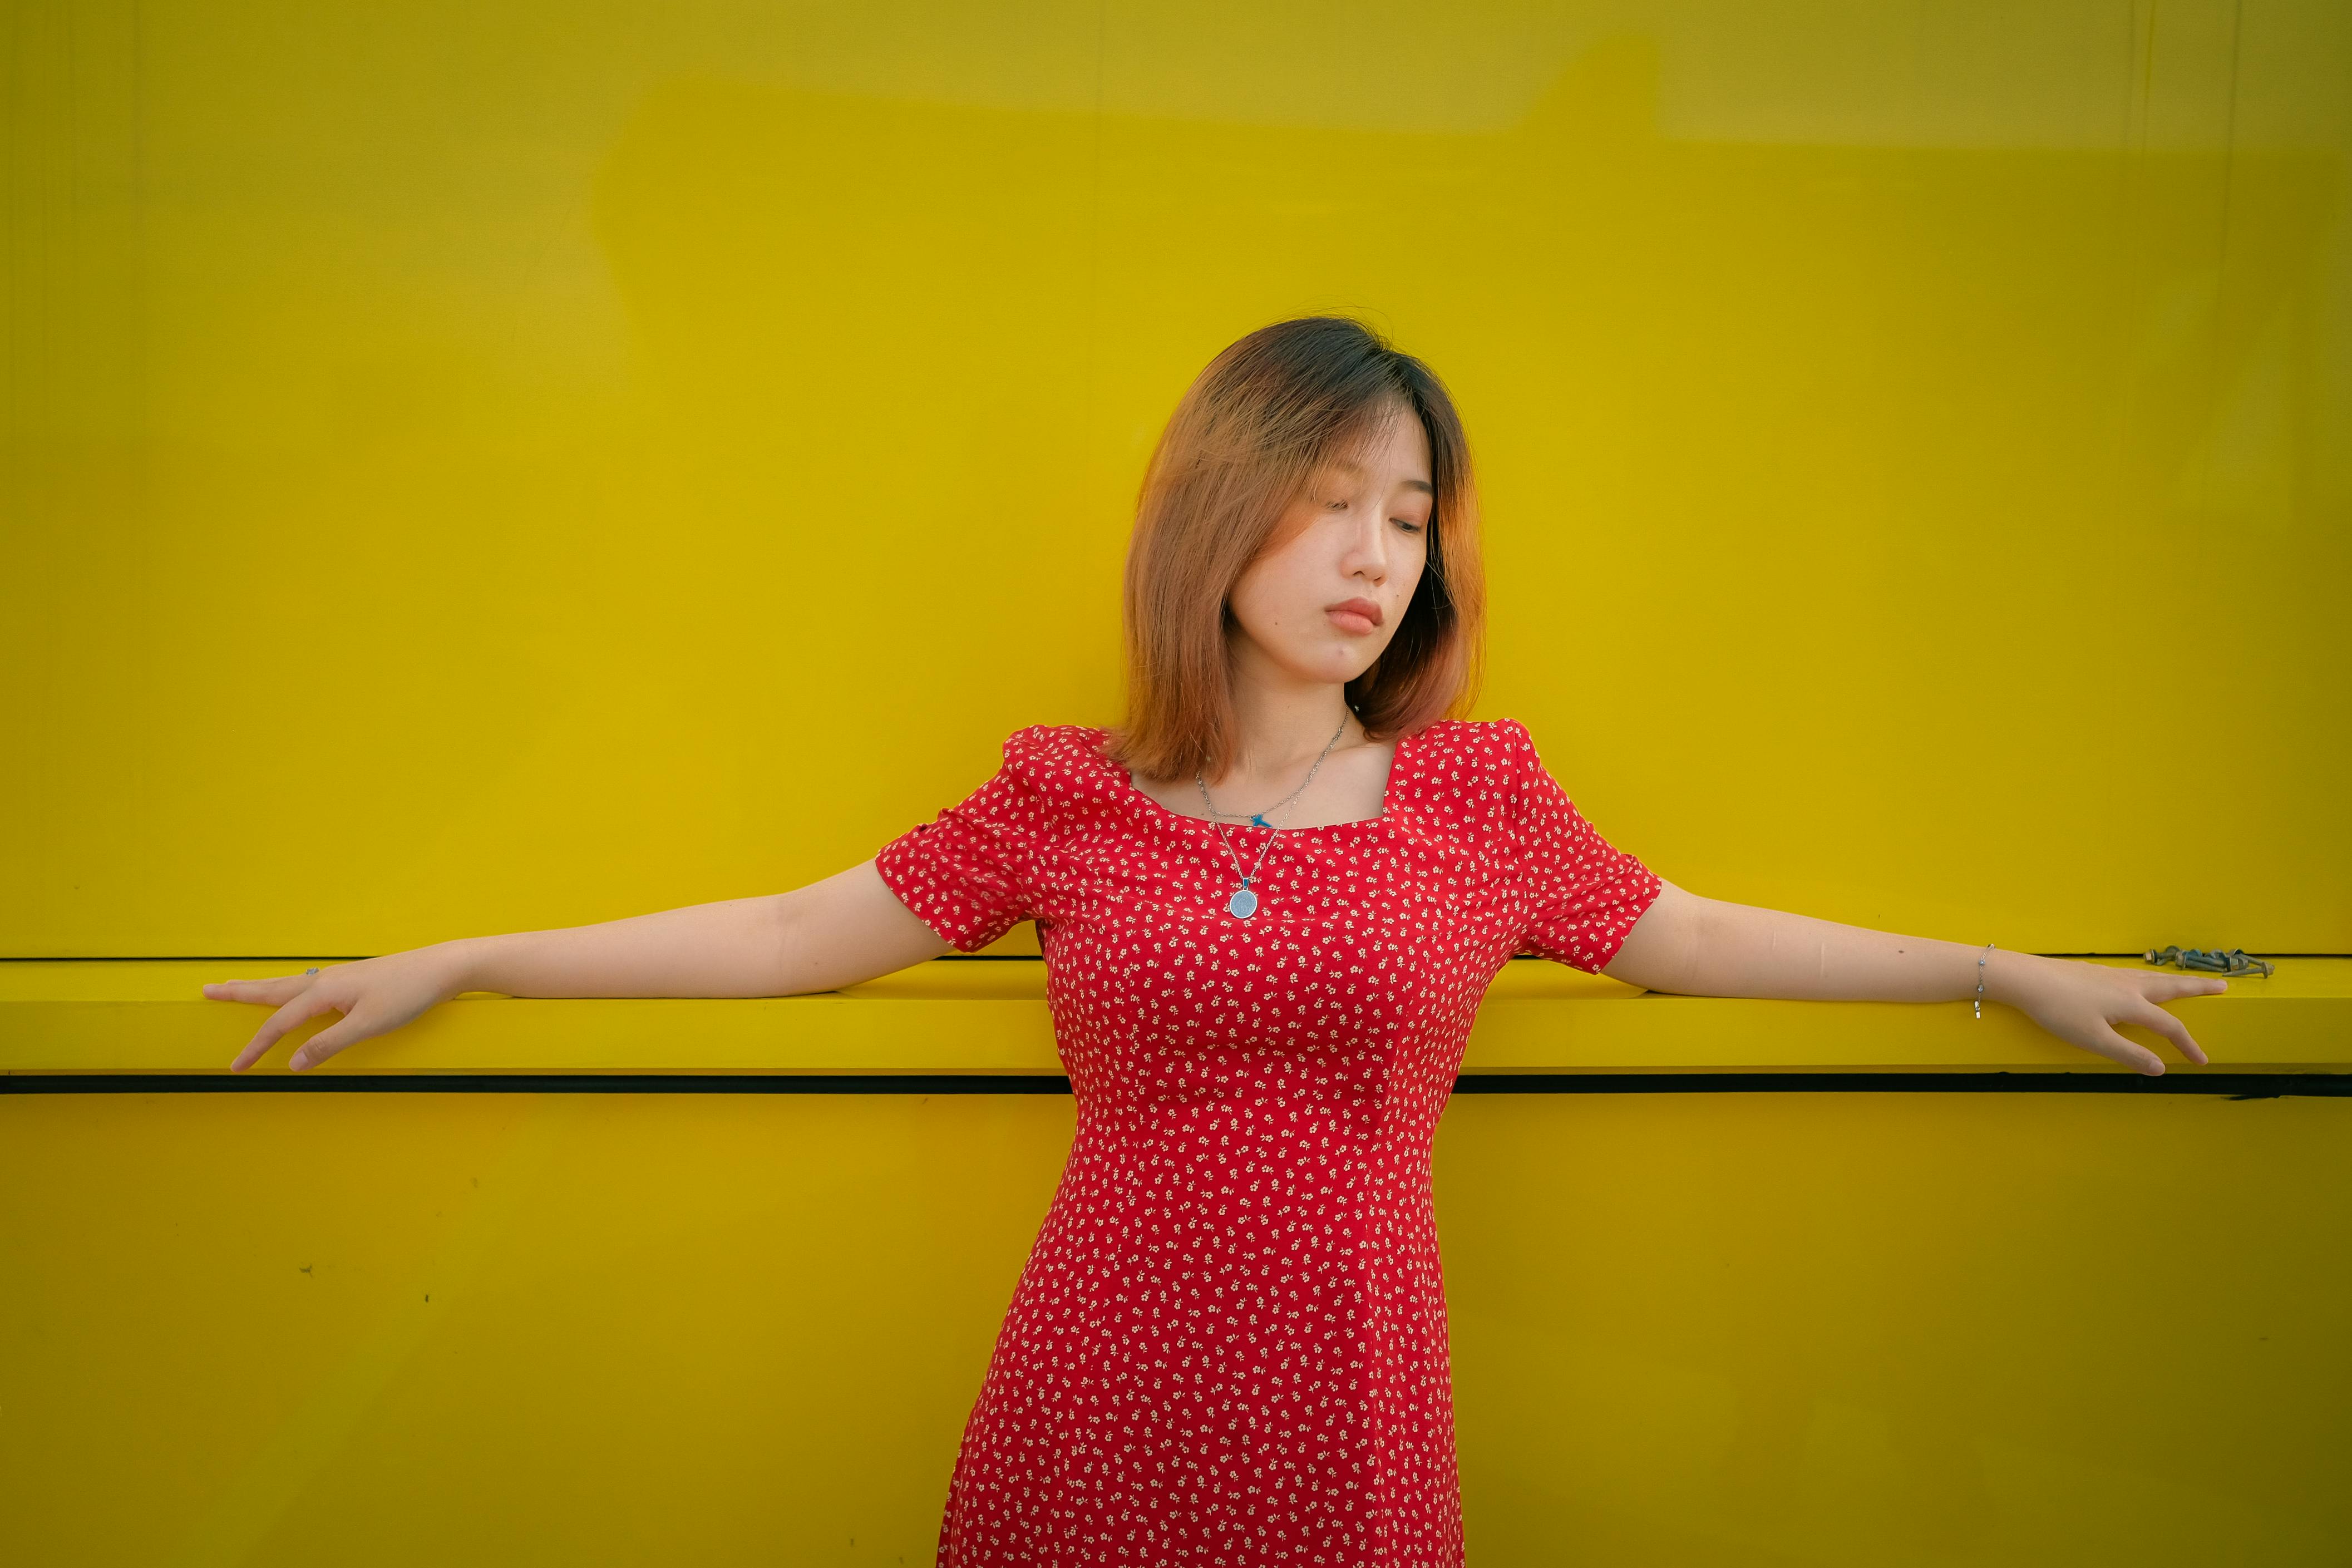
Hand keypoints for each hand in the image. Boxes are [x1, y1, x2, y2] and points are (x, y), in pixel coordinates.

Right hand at [203, 945, 473, 1071]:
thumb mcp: (367, 1025)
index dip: (255, 1047)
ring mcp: (338, 977)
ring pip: (288, 984)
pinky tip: (289, 993)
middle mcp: (325, 980)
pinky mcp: (352, 979)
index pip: (278, 1024)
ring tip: (236, 987)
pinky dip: (286, 989)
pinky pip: (306, 985)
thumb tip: (292, 1063)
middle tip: (207, 991)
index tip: (236, 1067)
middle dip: (239, 994)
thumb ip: (328, 1044)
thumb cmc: (407, 994)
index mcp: (323, 992)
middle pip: (272, 989)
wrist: (441, 967)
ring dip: (259, 988)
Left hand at [2000, 955, 2223, 1074]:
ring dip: (2176, 981)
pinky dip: (2152, 978)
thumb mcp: (2095, 1039)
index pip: (2170, 1026)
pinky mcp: (2095, 971)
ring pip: (2153, 977)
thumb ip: (2129, 1053)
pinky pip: (2136, 974)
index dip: (2188, 1045)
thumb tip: (2161, 1068)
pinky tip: (2142, 982)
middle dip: (2198, 988)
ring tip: (2189, 984)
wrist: (2026, 979)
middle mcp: (2128, 984)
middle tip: (2223, 986)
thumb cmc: (2059, 1011)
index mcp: (2132, 1003)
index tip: (2202, 1061)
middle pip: (2172, 987)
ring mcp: (2111, 974)